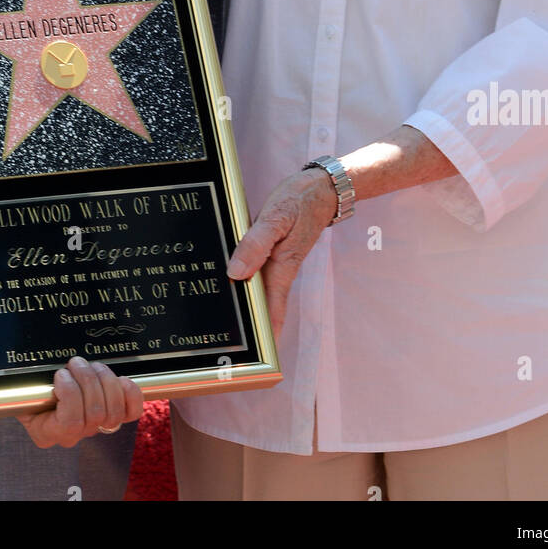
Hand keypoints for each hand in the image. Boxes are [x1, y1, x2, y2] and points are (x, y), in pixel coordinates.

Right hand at [0, 356, 143, 448]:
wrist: (54, 375)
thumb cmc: (29, 389)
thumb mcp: (6, 399)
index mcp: (49, 431)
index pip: (69, 425)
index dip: (71, 397)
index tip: (59, 374)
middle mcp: (75, 432)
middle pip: (94, 415)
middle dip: (88, 382)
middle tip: (76, 361)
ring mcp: (98, 422)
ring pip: (113, 412)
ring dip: (104, 381)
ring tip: (91, 364)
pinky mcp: (119, 409)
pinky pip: (133, 411)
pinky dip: (131, 392)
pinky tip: (121, 377)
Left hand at [226, 168, 337, 340]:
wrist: (322, 187)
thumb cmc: (300, 201)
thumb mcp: (276, 217)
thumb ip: (256, 244)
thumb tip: (236, 273)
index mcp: (282, 268)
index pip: (272, 312)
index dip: (266, 337)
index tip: (257, 361)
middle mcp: (279, 269)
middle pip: (263, 307)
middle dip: (251, 328)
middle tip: (230, 351)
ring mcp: (276, 261)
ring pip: (258, 290)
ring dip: (246, 305)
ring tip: (225, 325)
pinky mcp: (271, 249)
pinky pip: (255, 270)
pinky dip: (243, 278)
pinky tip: (229, 281)